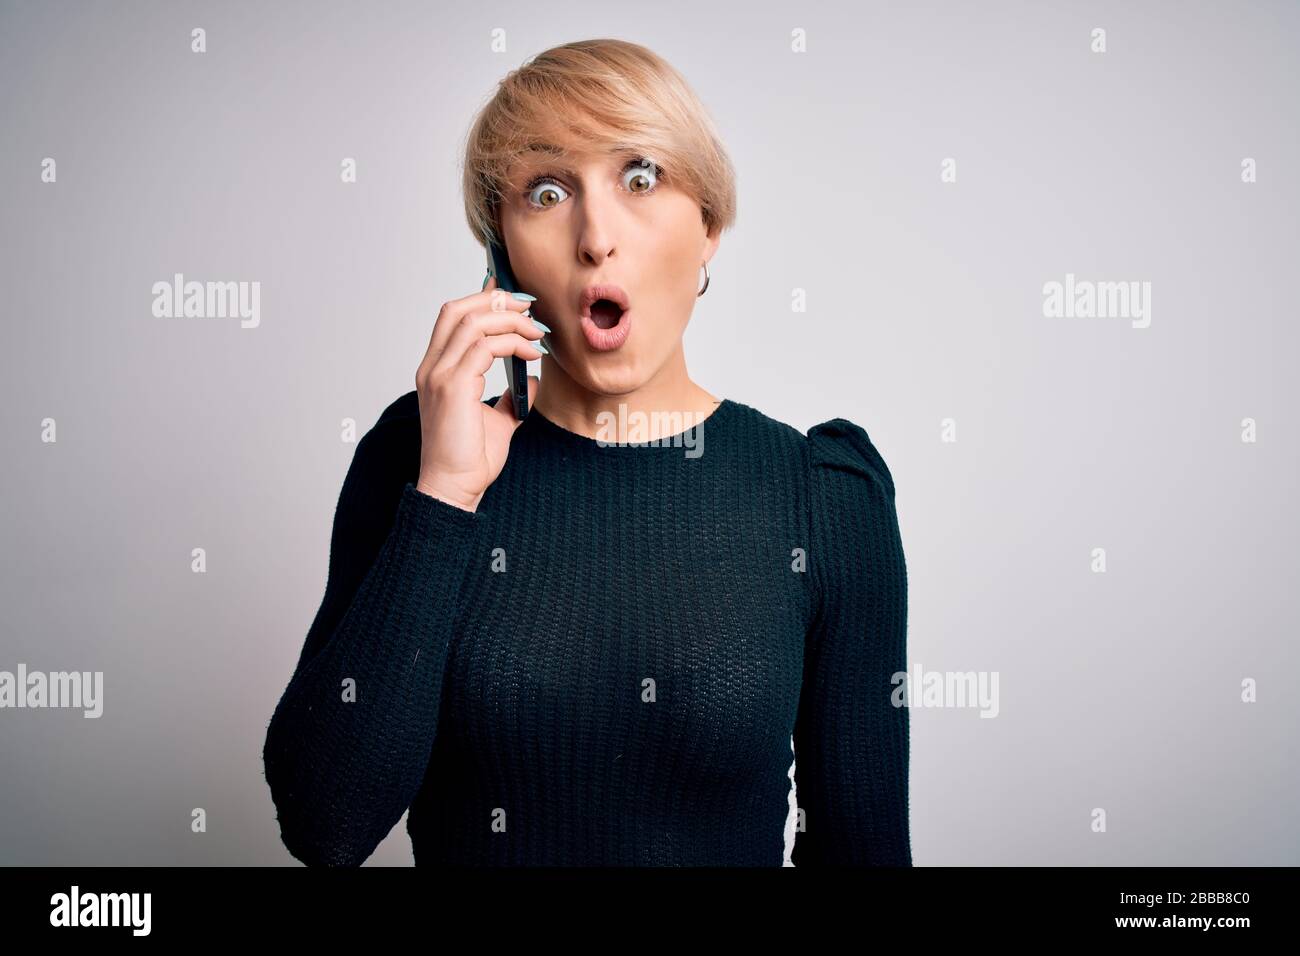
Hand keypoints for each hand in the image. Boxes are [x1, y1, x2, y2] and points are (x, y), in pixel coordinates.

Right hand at [413, 275, 544, 511]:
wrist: (455, 488)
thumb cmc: (470, 458)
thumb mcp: (498, 419)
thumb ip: (510, 396)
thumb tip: (530, 378)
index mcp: (437, 370)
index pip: (453, 317)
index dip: (484, 299)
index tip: (516, 298)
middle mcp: (432, 367)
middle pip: (458, 309)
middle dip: (497, 301)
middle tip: (531, 308)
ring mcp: (439, 375)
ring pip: (473, 322)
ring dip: (511, 321)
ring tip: (537, 333)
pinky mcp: (452, 386)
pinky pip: (484, 346)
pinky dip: (512, 343)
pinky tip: (531, 355)